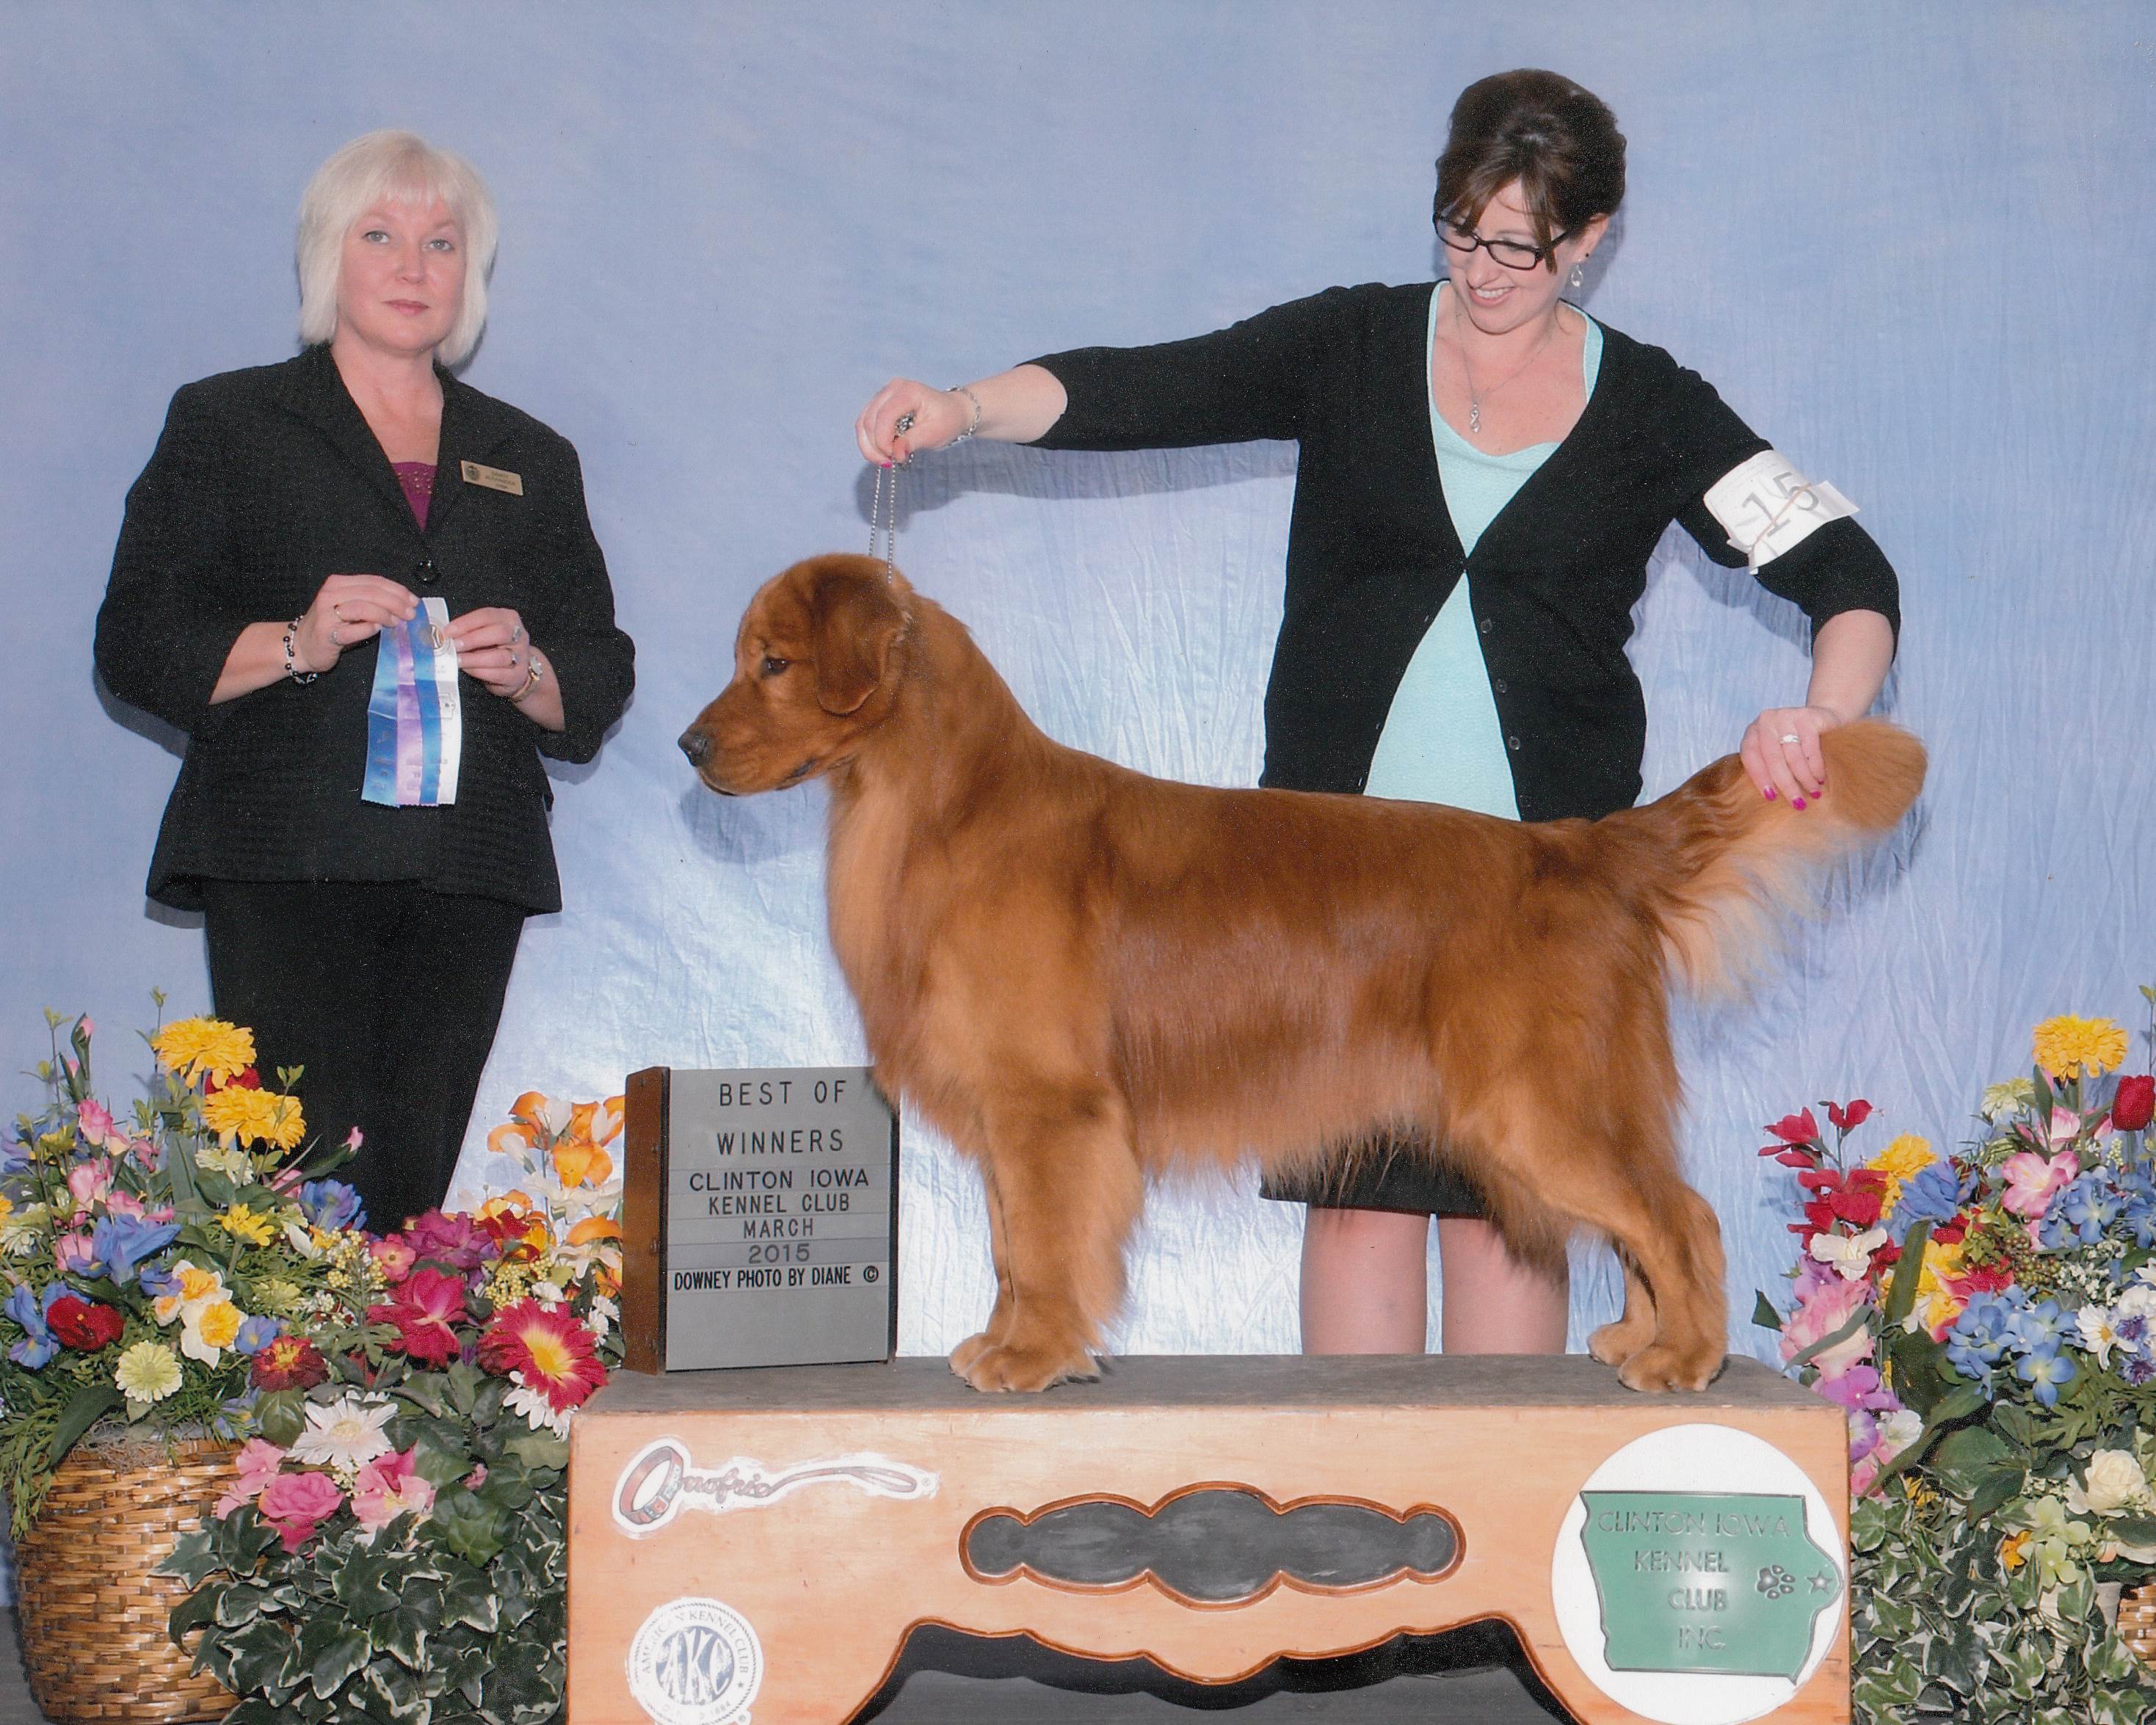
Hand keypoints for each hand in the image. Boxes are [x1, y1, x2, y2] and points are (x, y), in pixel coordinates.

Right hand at [294, 573, 417, 671]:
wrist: (302, 645)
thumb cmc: (332, 627)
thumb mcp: (351, 607)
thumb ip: (372, 602)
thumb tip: (404, 604)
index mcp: (339, 583)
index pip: (374, 581)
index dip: (397, 590)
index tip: (413, 601)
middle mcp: (331, 594)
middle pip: (371, 592)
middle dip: (396, 602)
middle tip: (410, 614)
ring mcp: (326, 613)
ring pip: (362, 607)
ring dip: (384, 615)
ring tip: (396, 623)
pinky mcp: (326, 633)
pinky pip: (353, 630)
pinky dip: (368, 629)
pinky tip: (377, 630)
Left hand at [445, 606, 537, 698]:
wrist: (514, 669)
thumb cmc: (494, 647)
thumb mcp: (484, 632)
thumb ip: (469, 630)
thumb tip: (447, 635)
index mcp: (508, 618)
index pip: (487, 616)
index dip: (466, 623)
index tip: (448, 632)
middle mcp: (518, 635)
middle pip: (499, 633)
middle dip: (472, 639)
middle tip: (454, 646)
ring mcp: (521, 656)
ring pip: (498, 656)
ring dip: (474, 659)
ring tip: (457, 660)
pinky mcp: (518, 675)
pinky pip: (498, 674)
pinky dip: (480, 672)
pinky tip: (468, 670)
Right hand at [855, 379, 970, 465]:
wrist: (952, 412)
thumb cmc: (947, 420)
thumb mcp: (935, 434)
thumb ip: (913, 442)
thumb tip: (896, 454)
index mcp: (908, 391)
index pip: (884, 416)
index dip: (883, 440)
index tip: (894, 458)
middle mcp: (892, 389)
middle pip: (869, 420)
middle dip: (875, 446)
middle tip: (891, 462)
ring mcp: (883, 395)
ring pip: (862, 423)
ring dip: (869, 446)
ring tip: (885, 460)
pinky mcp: (879, 405)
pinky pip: (865, 424)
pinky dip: (870, 441)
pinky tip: (882, 452)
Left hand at [1740, 704, 1843, 806]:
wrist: (1822, 718)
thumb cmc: (1795, 742)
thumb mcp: (1777, 751)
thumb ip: (1769, 767)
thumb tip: (1771, 799)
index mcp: (1752, 732)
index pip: (1750, 757)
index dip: (1760, 778)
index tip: (1771, 797)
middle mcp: (1766, 721)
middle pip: (1772, 758)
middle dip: (1786, 784)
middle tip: (1798, 802)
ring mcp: (1786, 716)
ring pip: (1793, 755)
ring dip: (1805, 778)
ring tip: (1814, 792)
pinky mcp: (1807, 716)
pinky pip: (1811, 748)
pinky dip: (1816, 767)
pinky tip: (1820, 778)